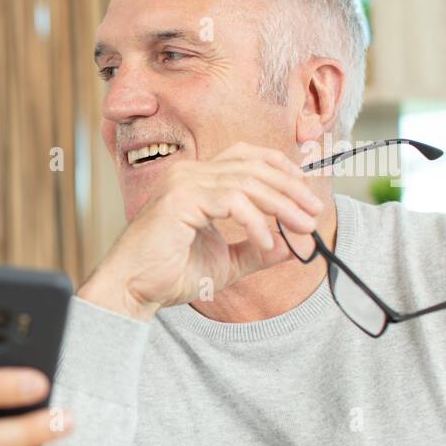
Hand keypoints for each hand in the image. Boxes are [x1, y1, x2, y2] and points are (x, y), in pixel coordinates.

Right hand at [78, 142, 323, 319]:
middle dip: (290, 189)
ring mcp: (183, 183)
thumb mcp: (225, 262)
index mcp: (196, 180)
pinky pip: (232, 202)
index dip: (280, 168)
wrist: (133, 289)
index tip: (305, 194)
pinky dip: (255, 221)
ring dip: (281, 204)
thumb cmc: (167, 275)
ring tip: (301, 227)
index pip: (245, 156)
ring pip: (247, 181)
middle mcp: (189, 174)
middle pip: (253, 165)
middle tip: (313, 213)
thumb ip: (255, 251)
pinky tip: (266, 241)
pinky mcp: (180, 199)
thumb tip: (290, 246)